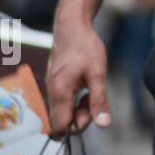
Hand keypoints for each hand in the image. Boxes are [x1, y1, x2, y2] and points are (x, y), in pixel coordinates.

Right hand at [45, 14, 111, 134]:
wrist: (71, 27)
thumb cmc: (85, 47)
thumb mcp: (97, 74)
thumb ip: (99, 101)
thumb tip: (104, 124)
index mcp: (60, 93)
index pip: (59, 127)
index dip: (76, 128)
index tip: (92, 115)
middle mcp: (51, 93)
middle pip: (60, 121)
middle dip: (79, 117)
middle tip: (93, 100)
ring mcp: (51, 87)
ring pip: (62, 110)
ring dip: (78, 108)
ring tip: (91, 91)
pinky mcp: (54, 82)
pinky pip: (62, 100)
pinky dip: (74, 99)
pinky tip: (85, 86)